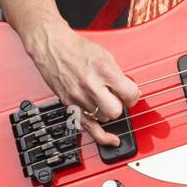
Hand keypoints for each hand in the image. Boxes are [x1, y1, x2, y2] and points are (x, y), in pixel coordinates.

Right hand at [22, 20, 140, 146]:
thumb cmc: (77, 48)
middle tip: (119, 98)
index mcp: (103, 70)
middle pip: (116, 110)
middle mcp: (90, 85)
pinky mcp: (69, 104)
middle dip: (121, 106)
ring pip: (104, 118)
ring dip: (108, 112)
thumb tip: (131, 91)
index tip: (131, 94)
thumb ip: (118, 75)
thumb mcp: (105, 56)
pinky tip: (111, 139)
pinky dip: (101, 136)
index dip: (134, 96)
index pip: (129, 94)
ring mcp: (78, 97)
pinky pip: (87, 127)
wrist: (52, 47)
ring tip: (105, 101)